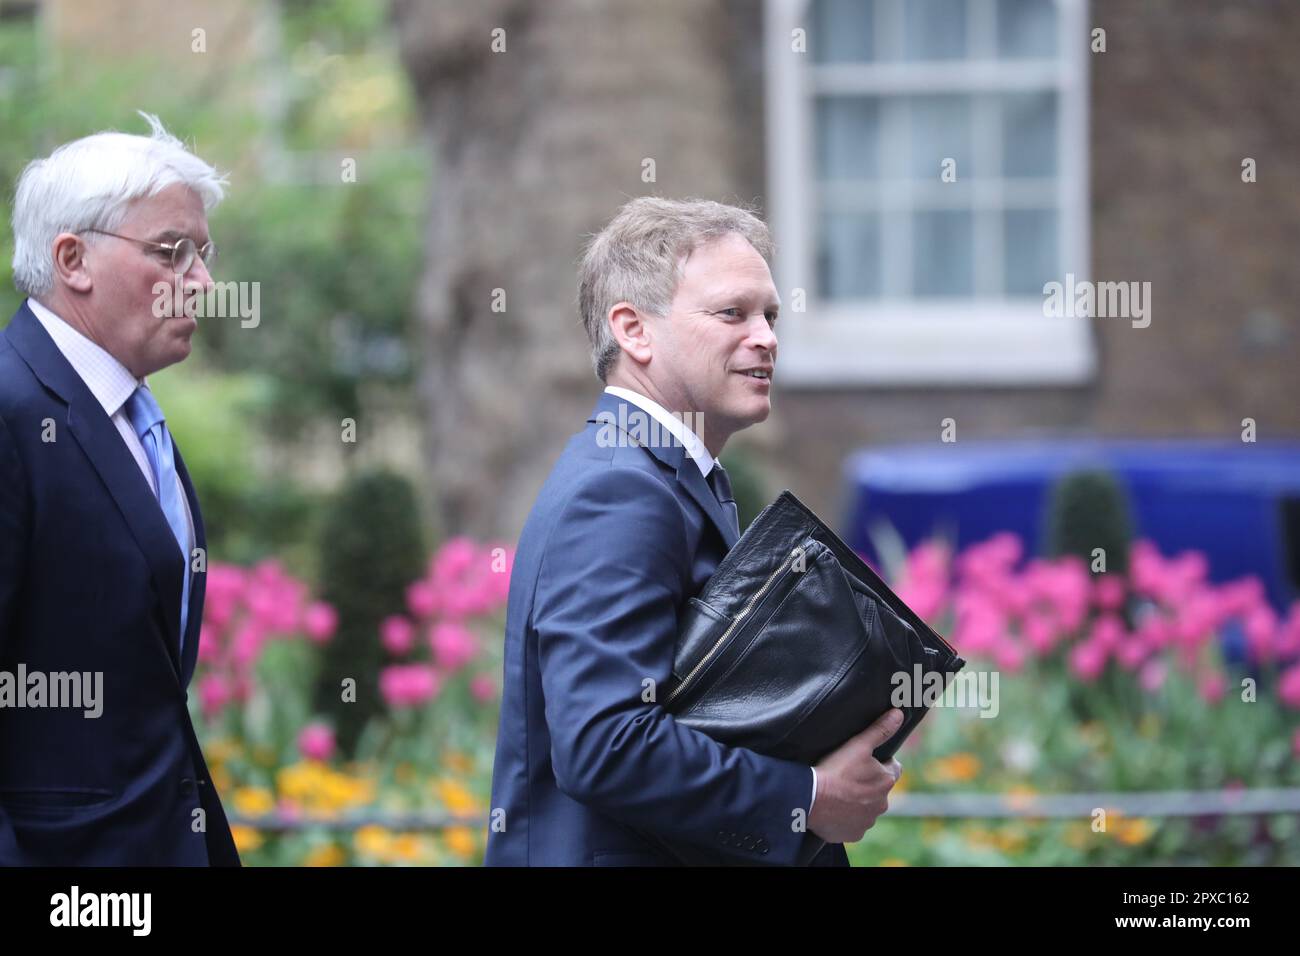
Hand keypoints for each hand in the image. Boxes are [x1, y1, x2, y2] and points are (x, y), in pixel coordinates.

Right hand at [807, 708, 904, 843]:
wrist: (811, 800)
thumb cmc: (835, 770)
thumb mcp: (858, 745)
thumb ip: (879, 730)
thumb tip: (899, 714)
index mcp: (886, 781)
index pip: (893, 768)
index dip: (880, 762)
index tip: (863, 760)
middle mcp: (882, 804)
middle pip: (879, 789)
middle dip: (867, 783)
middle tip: (846, 776)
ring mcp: (868, 821)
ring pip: (866, 807)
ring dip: (857, 801)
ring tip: (838, 792)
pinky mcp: (854, 834)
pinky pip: (854, 824)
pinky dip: (847, 817)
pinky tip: (834, 808)